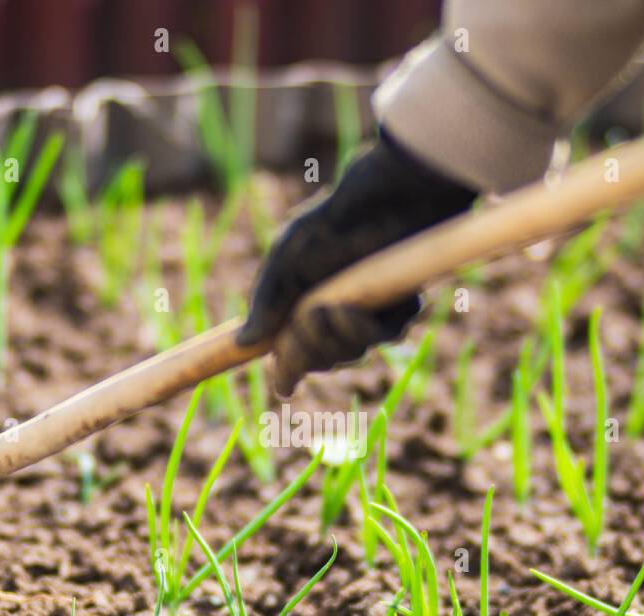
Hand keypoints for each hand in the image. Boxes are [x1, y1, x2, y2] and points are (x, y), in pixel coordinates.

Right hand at [238, 131, 475, 395]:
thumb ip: (266, 302)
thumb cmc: (328, 225)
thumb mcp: (284, 262)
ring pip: (351, 353)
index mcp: (301, 306)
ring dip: (336, 339)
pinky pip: (383, 337)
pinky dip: (366, 328)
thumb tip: (244, 342)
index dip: (288, 372)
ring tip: (328, 309)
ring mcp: (367, 314)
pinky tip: (352, 307)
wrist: (378, 201)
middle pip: (320, 361)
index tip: (284, 385)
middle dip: (309, 352)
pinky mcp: (399, 309)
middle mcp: (334, 314)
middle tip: (305, 324)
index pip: (292, 353)